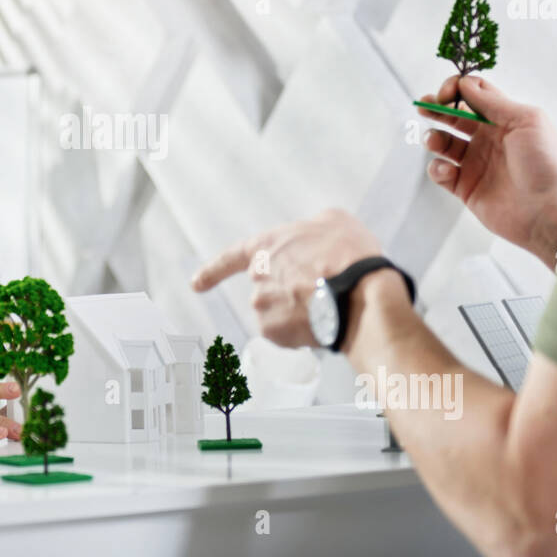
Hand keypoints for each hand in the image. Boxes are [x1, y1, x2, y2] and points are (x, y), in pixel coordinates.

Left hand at [190, 209, 383, 348]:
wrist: (360, 293)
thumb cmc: (349, 254)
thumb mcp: (334, 221)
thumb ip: (313, 230)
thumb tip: (313, 242)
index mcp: (267, 246)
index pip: (231, 258)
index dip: (213, 271)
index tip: (196, 284)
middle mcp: (258, 277)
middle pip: (270, 289)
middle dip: (292, 293)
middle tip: (323, 291)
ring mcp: (263, 306)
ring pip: (280, 313)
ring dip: (300, 312)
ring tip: (330, 305)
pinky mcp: (274, 332)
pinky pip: (288, 335)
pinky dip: (304, 332)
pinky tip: (324, 322)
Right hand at [418, 75, 556, 269]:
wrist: (548, 212)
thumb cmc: (546, 164)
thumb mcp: (526, 121)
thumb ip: (492, 102)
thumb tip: (464, 84)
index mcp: (505, 120)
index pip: (474, 94)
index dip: (458, 88)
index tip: (447, 93)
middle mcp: (489, 139)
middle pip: (454, 115)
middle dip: (437, 107)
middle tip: (425, 105)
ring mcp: (476, 163)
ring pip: (443, 143)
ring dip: (433, 137)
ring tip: (434, 141)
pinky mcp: (465, 188)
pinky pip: (441, 172)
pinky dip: (438, 169)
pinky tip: (449, 171)